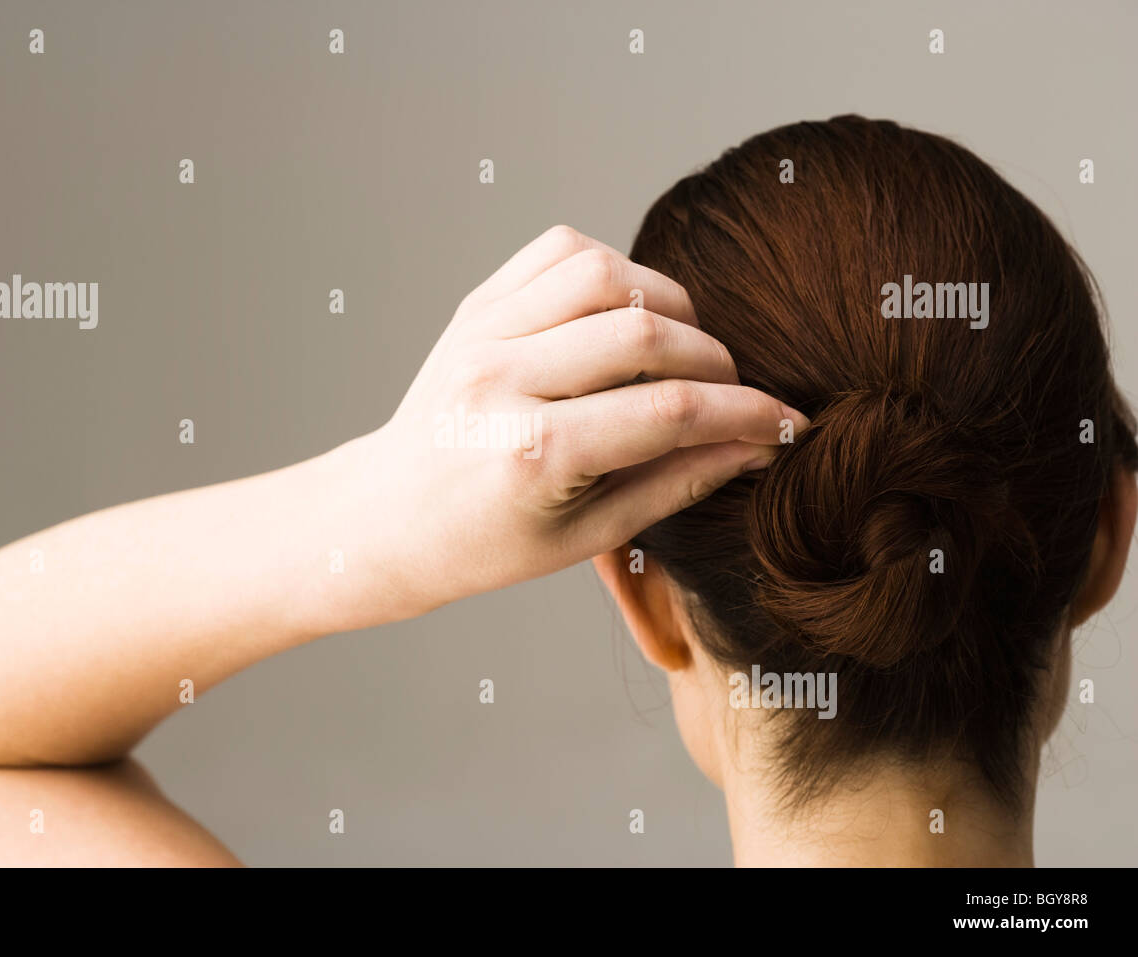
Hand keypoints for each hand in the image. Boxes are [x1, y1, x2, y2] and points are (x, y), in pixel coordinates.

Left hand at [365, 225, 808, 612]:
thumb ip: (675, 483)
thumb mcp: (586, 537)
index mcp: (530, 453)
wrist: (385, 517)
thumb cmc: (484, 543)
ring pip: (605, 272)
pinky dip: (610, 269)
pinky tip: (624, 312)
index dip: (745, 415)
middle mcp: (501, 381)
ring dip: (666, 304)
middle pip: (644, 333)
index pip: (668, 414)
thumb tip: (757, 443)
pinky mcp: (473, 307)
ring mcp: (481, 334)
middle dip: (714, 360)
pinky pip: (558, 250)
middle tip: (730, 392)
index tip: (788, 423)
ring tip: (679, 349)